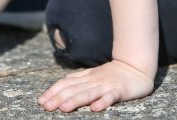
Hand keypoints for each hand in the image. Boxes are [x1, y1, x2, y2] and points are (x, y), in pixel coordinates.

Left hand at [38, 60, 154, 112]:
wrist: (136, 68)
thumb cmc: (112, 74)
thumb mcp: (92, 74)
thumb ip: (78, 79)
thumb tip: (60, 83)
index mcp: (86, 77)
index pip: (66, 83)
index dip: (53, 91)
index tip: (41, 101)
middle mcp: (93, 81)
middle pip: (73, 89)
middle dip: (58, 98)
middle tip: (46, 107)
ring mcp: (106, 85)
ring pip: (88, 93)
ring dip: (75, 101)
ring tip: (63, 108)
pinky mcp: (119, 91)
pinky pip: (110, 97)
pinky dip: (103, 102)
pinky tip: (95, 109)